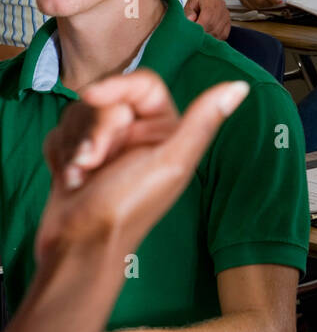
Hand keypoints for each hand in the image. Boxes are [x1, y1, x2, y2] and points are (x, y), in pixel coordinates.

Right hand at [35, 70, 249, 265]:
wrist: (78, 248)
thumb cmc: (126, 209)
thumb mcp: (170, 164)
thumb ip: (202, 122)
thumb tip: (240, 87)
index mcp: (165, 132)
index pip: (141, 84)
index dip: (115, 86)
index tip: (92, 97)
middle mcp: (138, 136)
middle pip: (106, 99)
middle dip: (94, 130)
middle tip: (94, 161)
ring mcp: (107, 146)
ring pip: (80, 113)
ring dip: (74, 145)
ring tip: (82, 175)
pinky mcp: (78, 156)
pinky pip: (60, 132)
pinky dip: (60, 154)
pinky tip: (70, 179)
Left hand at [185, 0, 230, 38]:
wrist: (200, 3)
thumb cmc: (194, 4)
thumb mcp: (187, 4)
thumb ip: (188, 12)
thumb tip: (191, 19)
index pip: (208, 15)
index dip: (200, 26)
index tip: (193, 32)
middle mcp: (220, 6)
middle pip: (213, 24)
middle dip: (202, 33)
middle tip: (194, 36)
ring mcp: (226, 15)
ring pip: (218, 31)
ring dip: (207, 37)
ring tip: (199, 36)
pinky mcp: (228, 23)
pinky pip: (223, 35)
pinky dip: (214, 38)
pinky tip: (207, 37)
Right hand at [239, 0, 283, 9]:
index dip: (275, 0)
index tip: (279, 1)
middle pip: (260, 1)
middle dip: (268, 4)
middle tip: (272, 2)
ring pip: (255, 5)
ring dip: (263, 6)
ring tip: (266, 1)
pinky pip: (249, 7)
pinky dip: (256, 7)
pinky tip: (260, 3)